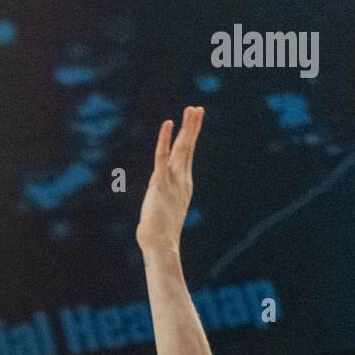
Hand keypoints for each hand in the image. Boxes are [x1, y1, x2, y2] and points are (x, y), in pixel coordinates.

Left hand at [136, 107, 203, 257]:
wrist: (160, 245)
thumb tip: (156, 215)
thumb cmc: (159, 237)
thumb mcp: (163, 216)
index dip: (190, 139)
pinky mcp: (160, 181)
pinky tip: (168, 123)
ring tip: (192, 110)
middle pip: (188, 148)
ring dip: (187, 127)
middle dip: (193, 127)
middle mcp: (182, 180)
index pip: (187, 157)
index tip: (194, 122)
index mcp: (184, 186)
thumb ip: (162, 209)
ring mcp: (173, 180)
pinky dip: (165, 138)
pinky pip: (162, 155)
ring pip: (182, 148)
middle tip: (198, 109)